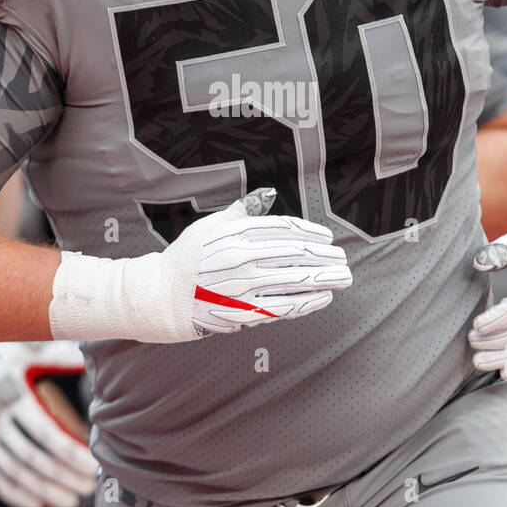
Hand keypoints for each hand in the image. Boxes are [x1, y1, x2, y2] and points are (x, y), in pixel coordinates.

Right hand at [0, 338, 98, 506]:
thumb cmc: (14, 370)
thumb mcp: (33, 359)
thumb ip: (62, 359)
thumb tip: (98, 343)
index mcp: (15, 396)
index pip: (45, 433)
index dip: (70, 454)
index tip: (94, 469)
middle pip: (31, 457)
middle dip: (62, 477)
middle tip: (87, 491)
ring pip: (14, 472)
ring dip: (43, 491)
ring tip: (70, 503)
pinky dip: (15, 495)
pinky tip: (38, 506)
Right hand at [50, 186, 353, 344]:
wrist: (162, 295)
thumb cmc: (187, 257)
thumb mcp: (211, 226)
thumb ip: (241, 212)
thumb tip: (266, 195)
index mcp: (234, 234)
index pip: (282, 230)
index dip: (309, 234)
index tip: (327, 238)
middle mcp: (241, 259)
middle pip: (293, 255)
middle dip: (323, 257)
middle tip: (343, 259)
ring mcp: (242, 286)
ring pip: (292, 281)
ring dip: (322, 279)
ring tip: (343, 277)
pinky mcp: (241, 311)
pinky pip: (281, 307)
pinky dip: (305, 303)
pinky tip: (322, 298)